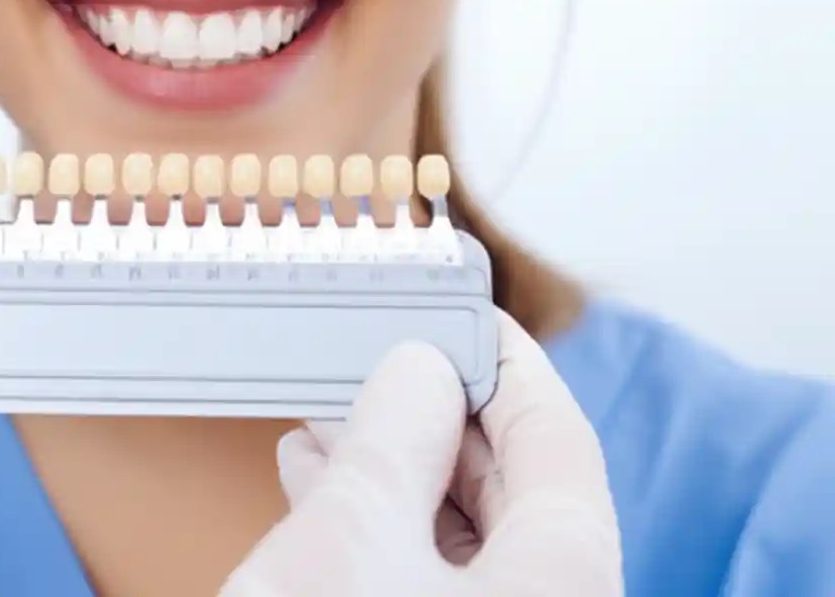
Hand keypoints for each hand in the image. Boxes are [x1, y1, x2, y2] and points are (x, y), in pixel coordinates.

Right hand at [222, 311, 621, 596]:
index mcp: (563, 569)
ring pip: (463, 535)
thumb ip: (394, 437)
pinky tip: (318, 488)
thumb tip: (419, 371)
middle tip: (374, 362)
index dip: (500, 359)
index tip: (456, 310)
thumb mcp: (351, 537)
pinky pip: (431, 578)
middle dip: (431, 416)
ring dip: (394, 470)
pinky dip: (381, 529)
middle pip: (512, 484)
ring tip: (325, 421)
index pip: (553, 433)